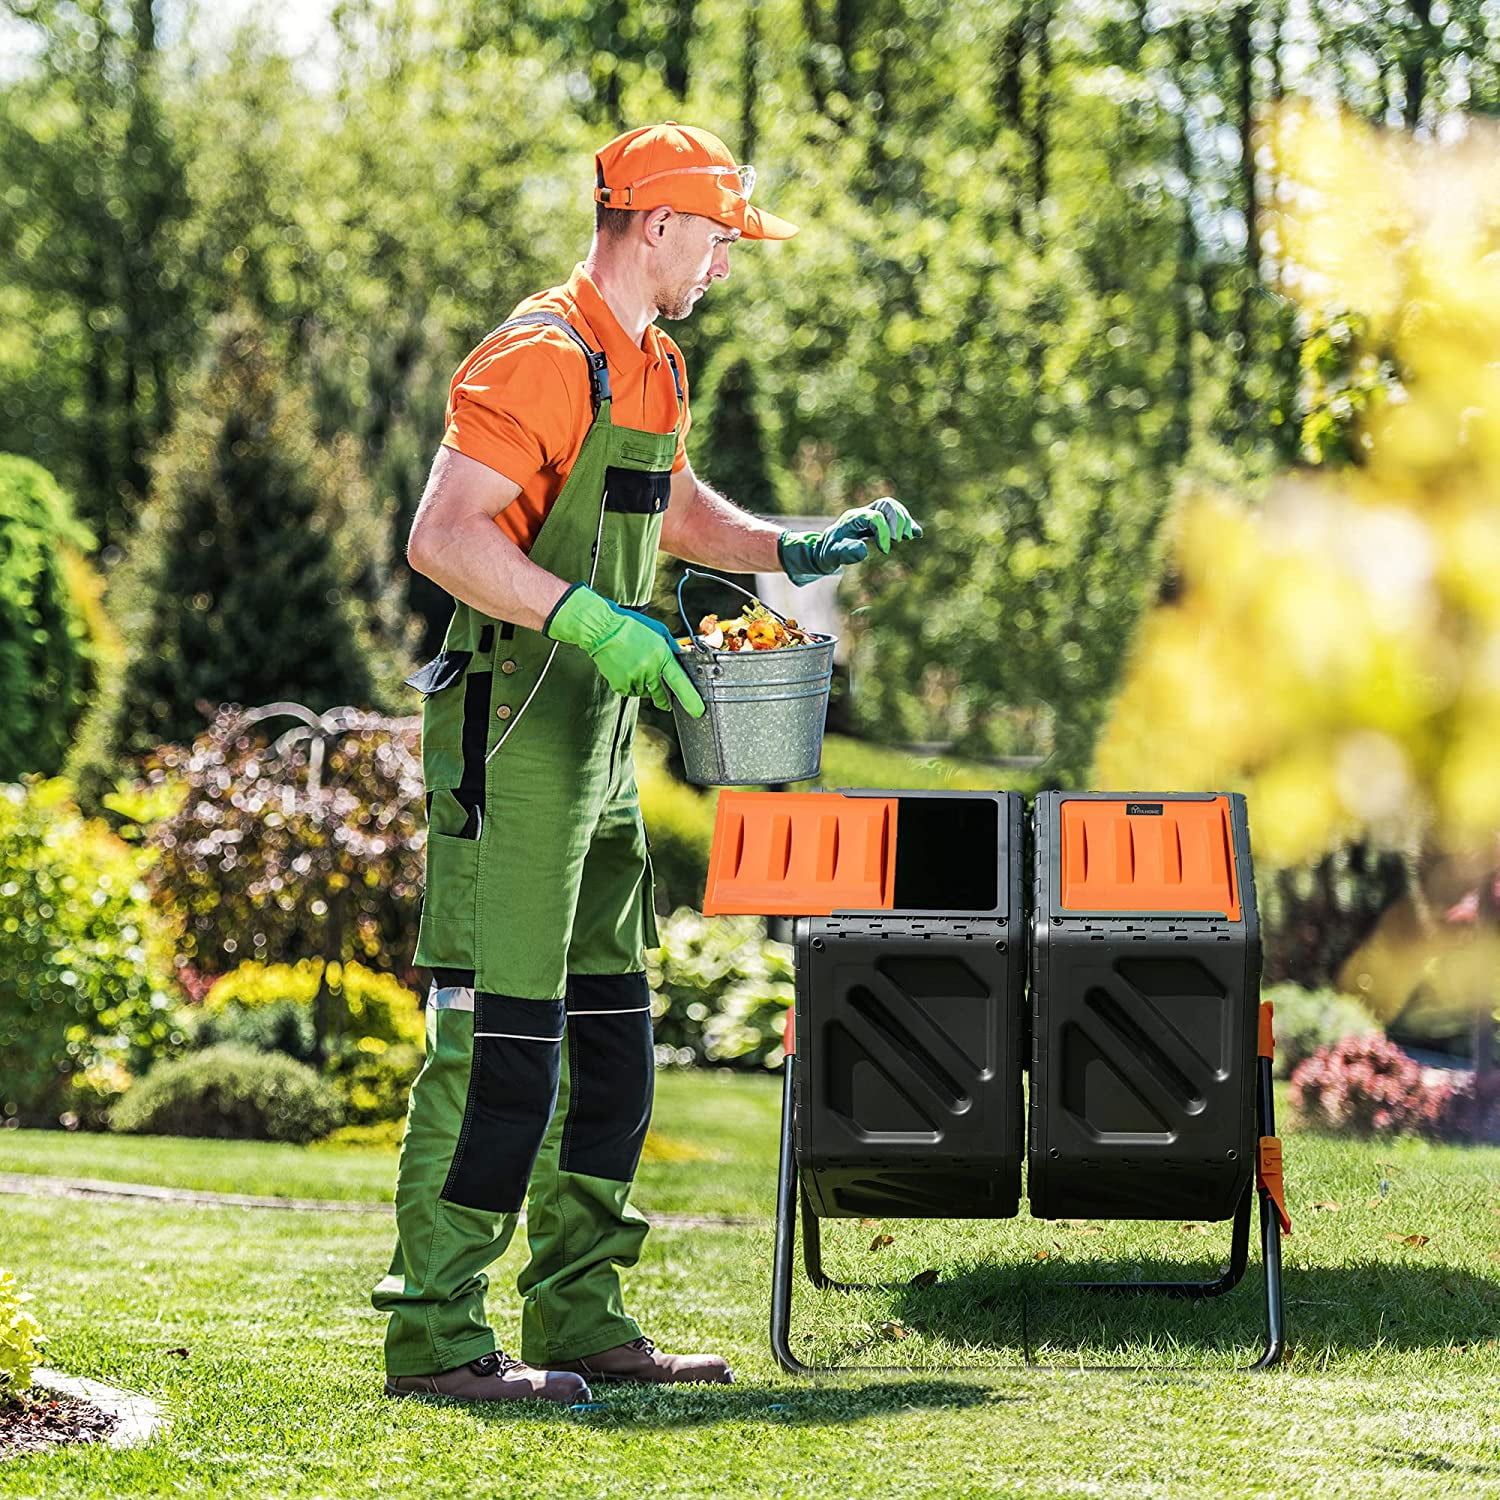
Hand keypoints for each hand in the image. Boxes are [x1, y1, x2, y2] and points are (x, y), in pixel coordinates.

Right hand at [545, 585, 706, 716]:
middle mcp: (649, 669)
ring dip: (645, 686)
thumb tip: (684, 660)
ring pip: (646, 693)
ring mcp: (634, 678)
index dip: (690, 699)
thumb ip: (672, 648)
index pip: (680, 682)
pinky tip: (626, 669)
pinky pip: (632, 692)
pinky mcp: (620, 685)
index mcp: (661, 655)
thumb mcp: (659, 632)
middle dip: (666, 700)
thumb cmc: (633, 627)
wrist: (604, 629)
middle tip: (668, 703)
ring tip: (636, 666)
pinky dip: (631, 685)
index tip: (698, 711)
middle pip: (662, 695)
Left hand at [778, 497, 922, 585]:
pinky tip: (916, 534)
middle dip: (897, 520)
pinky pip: (895, 517)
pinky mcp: (878, 524)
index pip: (874, 517)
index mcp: (853, 519)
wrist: (826, 550)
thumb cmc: (829, 552)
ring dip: (904, 520)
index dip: (883, 532)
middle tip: (899, 539)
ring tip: (909, 537)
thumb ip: (846, 552)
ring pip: (893, 508)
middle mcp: (863, 513)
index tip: (885, 550)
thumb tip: (863, 551)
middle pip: (887, 504)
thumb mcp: (833, 555)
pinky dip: (907, 524)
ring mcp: (872, 516)